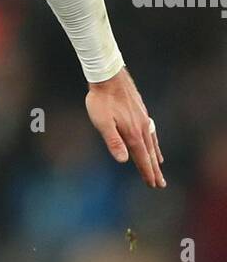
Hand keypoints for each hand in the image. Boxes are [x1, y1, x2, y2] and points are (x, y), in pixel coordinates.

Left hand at [85, 67, 164, 187]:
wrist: (108, 76)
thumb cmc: (101, 100)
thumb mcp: (102, 123)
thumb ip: (113, 141)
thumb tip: (123, 160)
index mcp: (132, 133)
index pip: (141, 158)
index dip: (147, 172)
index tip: (153, 185)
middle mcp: (142, 128)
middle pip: (149, 153)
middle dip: (154, 170)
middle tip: (160, 184)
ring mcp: (143, 119)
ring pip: (151, 143)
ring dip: (155, 157)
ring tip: (159, 167)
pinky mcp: (141, 112)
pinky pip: (151, 132)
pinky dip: (154, 142)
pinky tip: (153, 142)